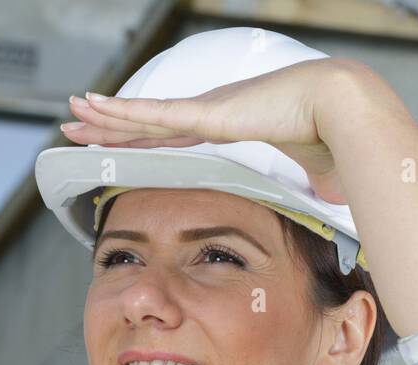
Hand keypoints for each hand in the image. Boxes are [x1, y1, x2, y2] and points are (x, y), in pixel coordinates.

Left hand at [61, 58, 346, 203]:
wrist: (345, 111)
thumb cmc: (336, 138)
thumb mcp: (315, 173)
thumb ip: (313, 187)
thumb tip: (334, 203)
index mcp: (227, 126)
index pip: (172, 137)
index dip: (141, 139)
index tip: (117, 142)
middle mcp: (209, 114)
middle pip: (146, 124)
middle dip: (110, 126)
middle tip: (77, 124)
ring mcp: (204, 112)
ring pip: (140, 116)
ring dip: (104, 116)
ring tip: (72, 111)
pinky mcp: (205, 114)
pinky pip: (152, 116)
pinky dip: (120, 113)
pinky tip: (95, 108)